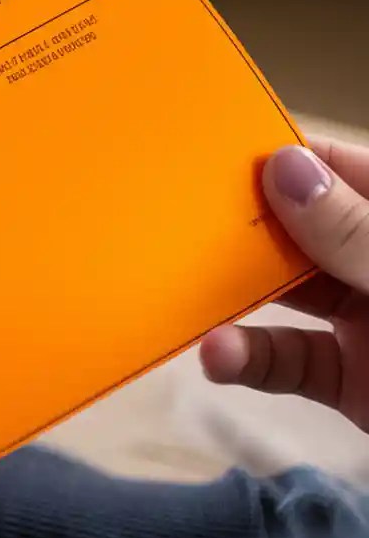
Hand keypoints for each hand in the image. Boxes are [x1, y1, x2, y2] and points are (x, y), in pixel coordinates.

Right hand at [201, 135, 368, 430]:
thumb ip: (354, 235)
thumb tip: (284, 168)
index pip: (350, 170)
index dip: (290, 159)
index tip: (220, 155)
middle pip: (308, 232)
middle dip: (249, 231)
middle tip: (185, 226)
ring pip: (288, 298)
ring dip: (237, 301)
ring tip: (192, 296)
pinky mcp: (350, 382)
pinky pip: (286, 361)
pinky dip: (246, 360)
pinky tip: (217, 357)